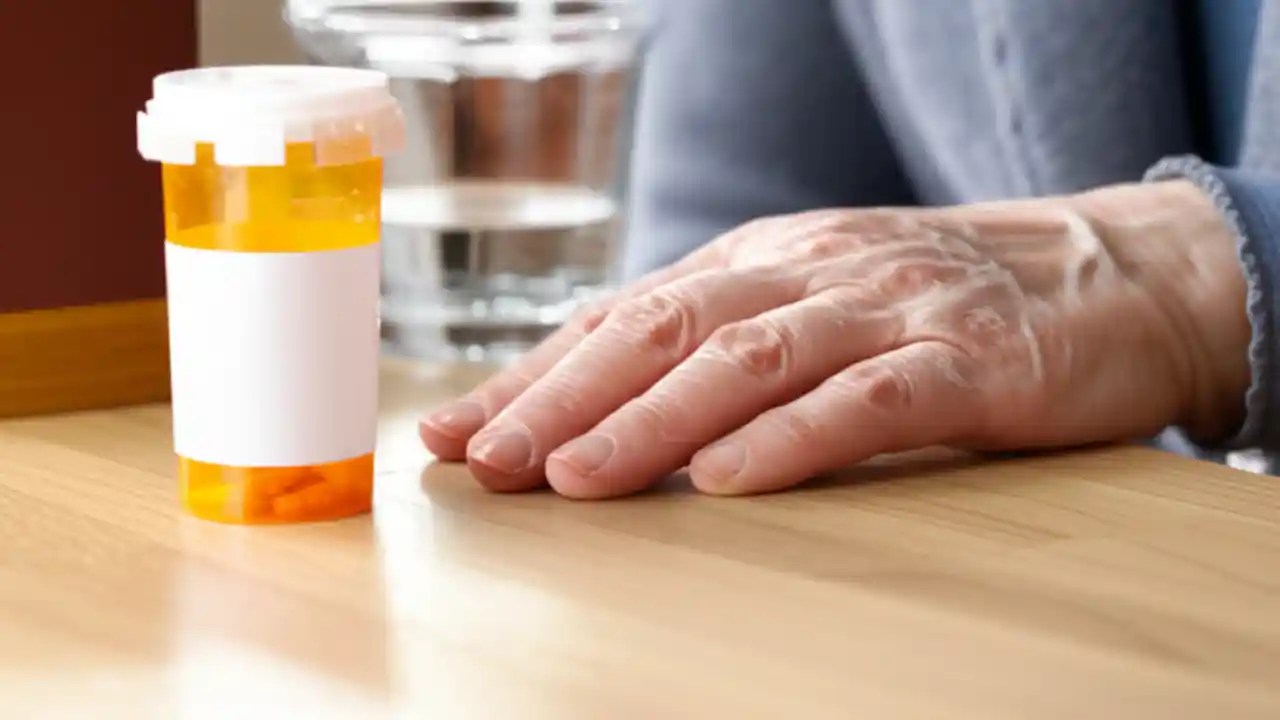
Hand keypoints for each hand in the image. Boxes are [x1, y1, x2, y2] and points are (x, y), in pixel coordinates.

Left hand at [420, 181, 1249, 497]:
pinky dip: (792, 439)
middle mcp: (812, 271)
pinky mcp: (969, 361)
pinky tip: (727, 481)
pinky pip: (870, 401)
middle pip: (667, 330)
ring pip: (750, 360)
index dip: (536, 374)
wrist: (1110, 272)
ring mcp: (890, 311)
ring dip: (652, 421)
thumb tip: (599, 400)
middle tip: (487, 459)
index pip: (627, 316)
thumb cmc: (939, 303)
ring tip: (574, 476)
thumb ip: (723, 338)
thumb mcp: (815, 302)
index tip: (457, 433)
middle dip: (564, 398)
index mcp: (765, 259)